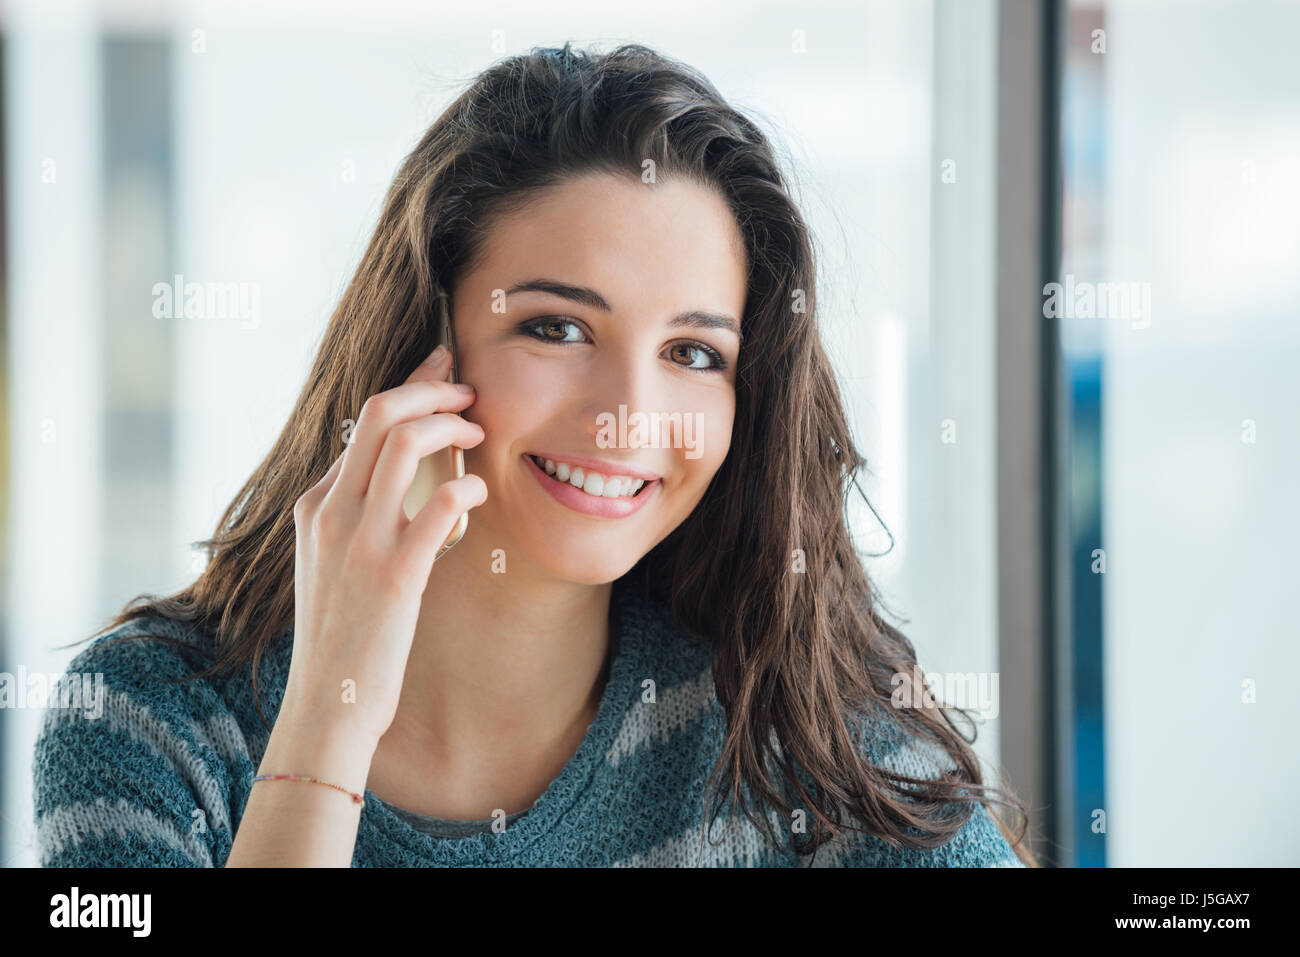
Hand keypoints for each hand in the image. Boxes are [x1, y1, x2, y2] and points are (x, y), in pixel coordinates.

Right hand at [284, 346, 487, 743]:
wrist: (328, 702)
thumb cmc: (342, 633)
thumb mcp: (330, 562)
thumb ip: (353, 515)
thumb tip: (390, 474)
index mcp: (314, 504)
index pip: (363, 420)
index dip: (411, 386)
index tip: (445, 370)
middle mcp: (330, 511)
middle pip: (380, 411)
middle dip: (432, 386)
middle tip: (470, 391)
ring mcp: (359, 540)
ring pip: (404, 441)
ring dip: (451, 423)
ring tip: (479, 432)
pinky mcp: (394, 574)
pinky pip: (440, 504)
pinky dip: (469, 485)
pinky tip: (481, 494)